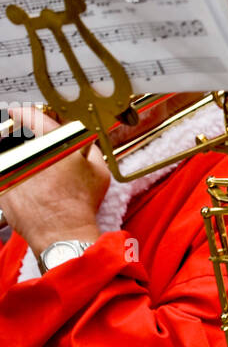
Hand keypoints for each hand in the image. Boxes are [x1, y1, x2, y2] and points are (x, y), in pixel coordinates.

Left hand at [0, 106, 107, 253]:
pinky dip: (9, 178)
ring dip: (15, 160)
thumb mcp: (98, 170)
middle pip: (18, 137)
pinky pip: (4, 174)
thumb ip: (87, 146)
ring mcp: (13, 170)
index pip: (32, 117)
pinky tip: (25, 190)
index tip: (20, 113)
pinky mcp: (2, 186)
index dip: (26, 114)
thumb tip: (75, 137)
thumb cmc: (81, 204)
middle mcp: (30, 154)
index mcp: (54, 145)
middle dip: (25, 143)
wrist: (63, 233)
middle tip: (35, 156)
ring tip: (31, 176)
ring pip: (8, 155)